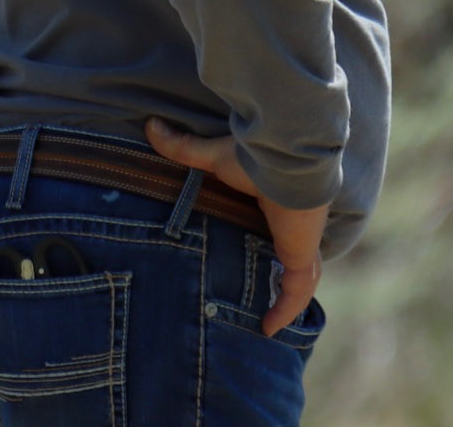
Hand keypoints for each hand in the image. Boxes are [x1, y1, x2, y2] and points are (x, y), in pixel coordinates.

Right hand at [145, 118, 325, 337]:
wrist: (287, 157)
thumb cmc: (255, 156)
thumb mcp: (213, 156)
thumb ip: (183, 147)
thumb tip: (150, 125)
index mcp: (280, 205)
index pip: (283, 229)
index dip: (275, 242)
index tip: (260, 251)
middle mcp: (295, 226)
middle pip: (296, 259)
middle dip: (286, 276)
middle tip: (267, 292)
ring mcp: (302, 242)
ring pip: (300, 279)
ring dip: (288, 299)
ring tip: (269, 321)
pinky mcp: (300, 255)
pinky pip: (296, 290)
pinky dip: (286, 308)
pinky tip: (270, 328)